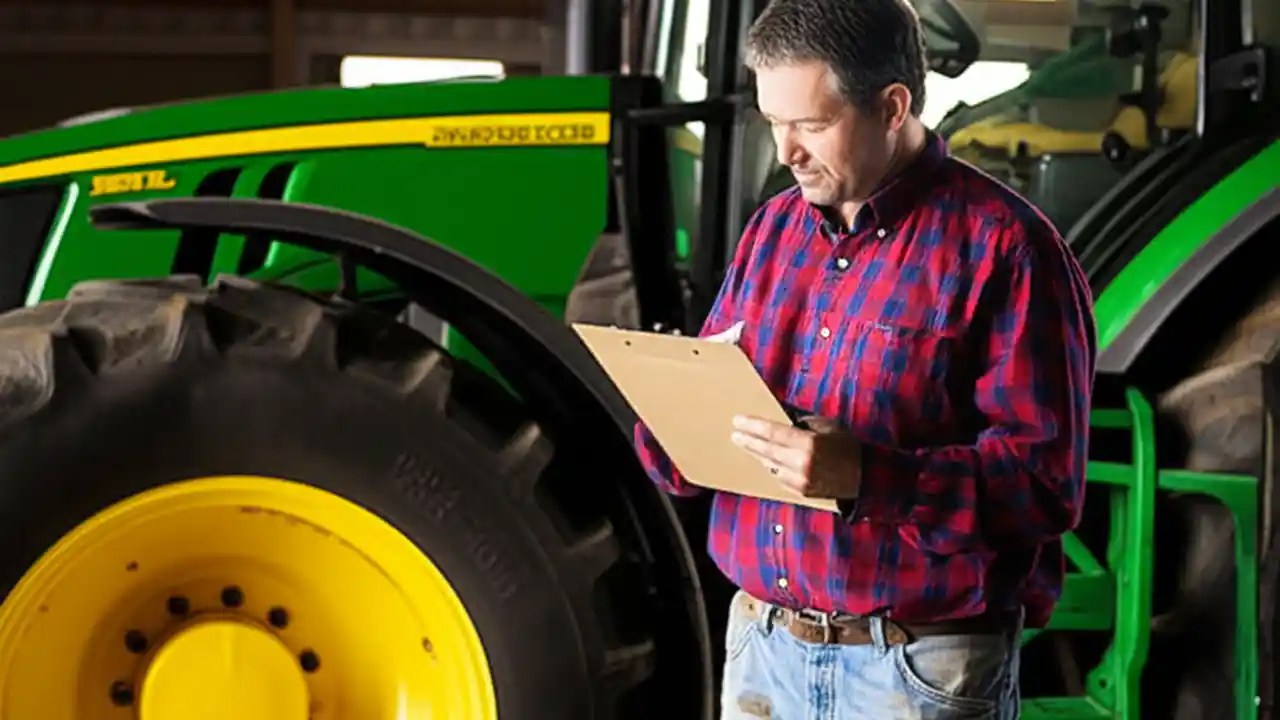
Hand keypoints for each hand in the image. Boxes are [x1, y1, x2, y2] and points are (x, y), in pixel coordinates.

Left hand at [730, 414, 861, 498]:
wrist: (867, 476)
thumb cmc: (849, 446)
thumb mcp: (829, 426)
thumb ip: (804, 422)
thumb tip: (783, 415)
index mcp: (809, 444)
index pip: (772, 433)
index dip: (753, 426)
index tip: (738, 421)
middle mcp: (802, 463)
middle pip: (766, 450)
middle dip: (749, 441)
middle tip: (735, 434)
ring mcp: (801, 480)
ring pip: (770, 465)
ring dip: (758, 454)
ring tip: (748, 445)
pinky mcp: (802, 491)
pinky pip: (780, 477)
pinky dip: (772, 467)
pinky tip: (765, 460)